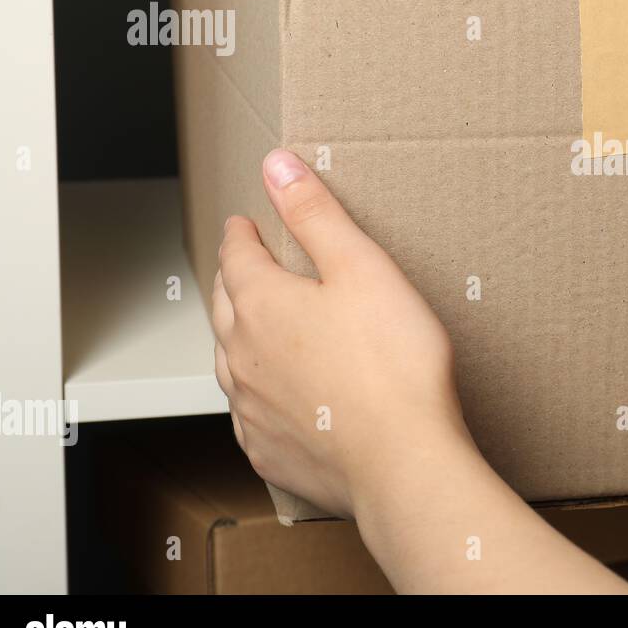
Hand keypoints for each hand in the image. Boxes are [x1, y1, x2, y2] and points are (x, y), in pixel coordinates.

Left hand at [212, 150, 627, 591]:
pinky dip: (255, 395)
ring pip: (229, 363)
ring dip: (238, 338)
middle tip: (244, 267)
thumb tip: (277, 166)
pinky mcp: (269, 451)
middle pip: (224, 307)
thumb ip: (316, 214)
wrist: (403, 460)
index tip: (243, 225)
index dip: (241, 234)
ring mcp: (252, 409)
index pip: (237, 256)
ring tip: (255, 329)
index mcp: (262, 304)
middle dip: (232, 280)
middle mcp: (242, 356)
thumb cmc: (393, 366)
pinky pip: (249, 415)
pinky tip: (274, 398)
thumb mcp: (362, 267)